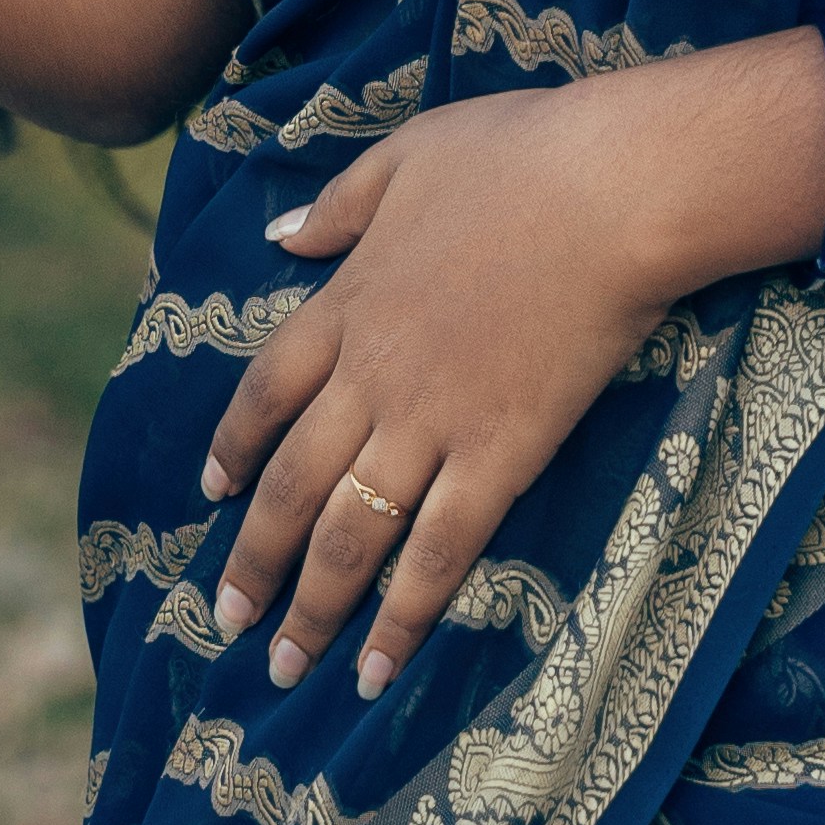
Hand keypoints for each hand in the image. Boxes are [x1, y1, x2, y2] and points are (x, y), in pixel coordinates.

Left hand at [201, 86, 694, 706]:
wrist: (610, 189)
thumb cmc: (519, 156)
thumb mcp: (408, 156)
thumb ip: (339, 206)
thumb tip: (280, 235)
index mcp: (344, 304)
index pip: (263, 394)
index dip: (234, 448)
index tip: (214, 492)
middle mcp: (371, 377)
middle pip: (292, 485)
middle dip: (255, 560)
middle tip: (230, 620)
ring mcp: (432, 423)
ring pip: (350, 535)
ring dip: (312, 607)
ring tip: (287, 667)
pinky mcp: (500, 457)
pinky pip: (438, 553)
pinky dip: (402, 616)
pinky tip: (379, 668)